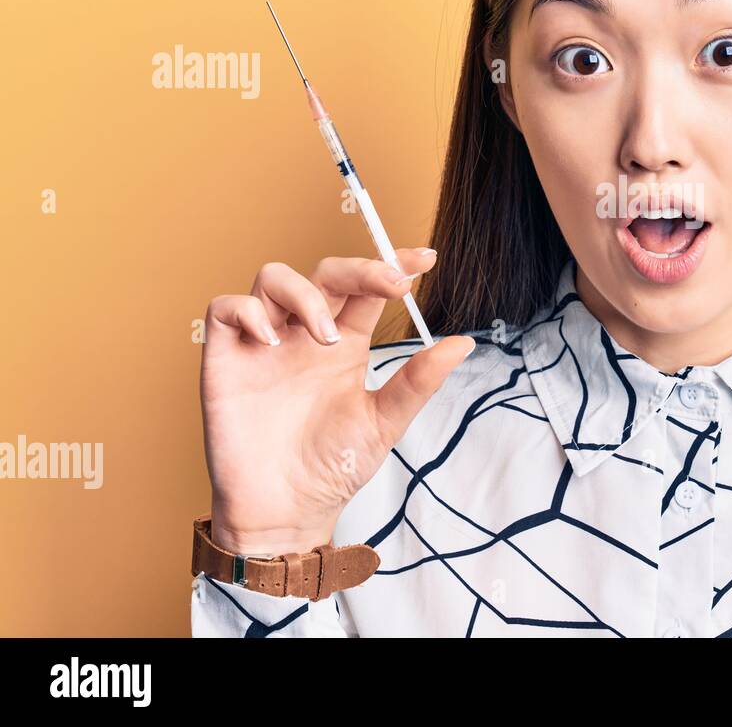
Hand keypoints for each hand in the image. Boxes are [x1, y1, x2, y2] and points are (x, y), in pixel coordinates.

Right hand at [198, 248, 473, 553]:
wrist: (286, 514)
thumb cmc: (332, 469)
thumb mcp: (384, 422)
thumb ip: (419, 381)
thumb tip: (464, 343)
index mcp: (346, 343)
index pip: (367, 288)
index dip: (392, 264)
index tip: (425, 259)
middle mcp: (305, 334)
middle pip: (327, 273)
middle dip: (359, 268)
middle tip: (390, 286)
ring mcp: (264, 343)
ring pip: (274, 277)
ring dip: (306, 294)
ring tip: (326, 336)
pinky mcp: (225, 359)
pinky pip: (225, 308)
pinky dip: (248, 311)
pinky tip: (271, 341)